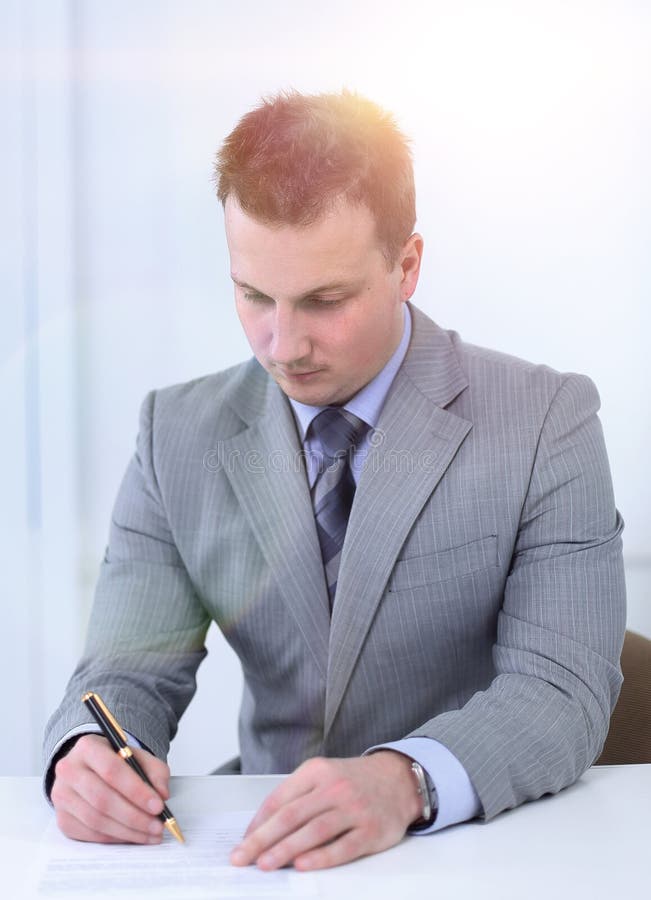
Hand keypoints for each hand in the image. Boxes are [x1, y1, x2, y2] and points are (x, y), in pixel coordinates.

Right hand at [50, 734, 169, 843]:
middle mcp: (69, 770)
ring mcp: (62, 796)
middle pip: (102, 799)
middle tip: (157, 826)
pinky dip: (114, 838)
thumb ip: (155, 771)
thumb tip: (162, 795)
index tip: (158, 806)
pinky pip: (90, 834)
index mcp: (87, 747)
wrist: (90, 768)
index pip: (112, 771)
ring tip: (150, 834)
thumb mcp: (137, 756)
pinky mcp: (62, 818)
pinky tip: (133, 836)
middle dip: (134, 816)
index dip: (136, 791)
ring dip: (127, 831)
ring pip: (96, 820)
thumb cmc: (115, 762)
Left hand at [230, 751, 421, 870]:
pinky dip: (321, 857)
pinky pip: (343, 846)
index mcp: (317, 771)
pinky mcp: (371, 829)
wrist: (399, 779)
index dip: (258, 823)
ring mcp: (353, 808)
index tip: (242, 842)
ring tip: (266, 864)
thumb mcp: (323, 775)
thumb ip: (296, 796)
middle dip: (263, 839)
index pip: (280, 798)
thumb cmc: (354, 781)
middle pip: (292, 815)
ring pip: (314, 831)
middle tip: (242, 857)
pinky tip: (303, 865)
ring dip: (286, 849)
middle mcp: (334, 787)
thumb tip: (262, 828)